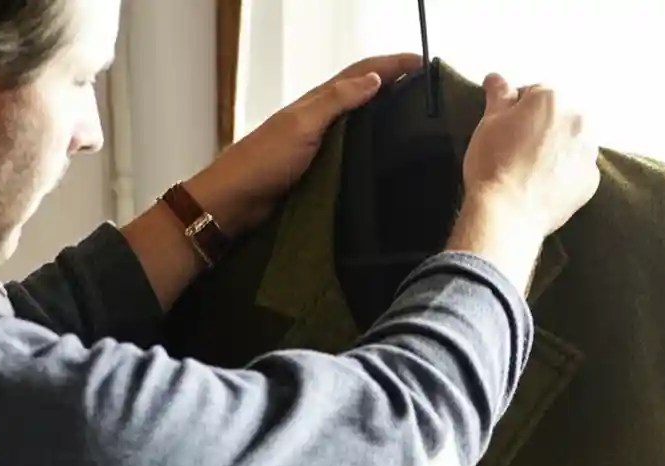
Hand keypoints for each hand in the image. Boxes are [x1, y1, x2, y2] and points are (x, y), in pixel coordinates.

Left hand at [185, 53, 423, 237]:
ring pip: (360, 123)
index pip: (362, 73)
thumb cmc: (264, 161)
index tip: (425, 64)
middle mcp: (321, 118)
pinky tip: (388, 157)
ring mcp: (320, 144)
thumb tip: (375, 78)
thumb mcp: (302, 124)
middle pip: (364, 94)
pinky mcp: (319, 170)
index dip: (392, 64)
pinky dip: (373, 146)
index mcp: (317, 101)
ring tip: (418, 122)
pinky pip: (353, 152)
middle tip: (430, 92)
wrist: (234, 203)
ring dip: (386, 116)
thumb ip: (336, 100)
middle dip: (395, 86)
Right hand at [448, 74, 598, 291]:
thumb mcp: (489, 122)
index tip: (505, 129)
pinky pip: (577, 169)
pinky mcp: (590, 180)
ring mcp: (588, 151)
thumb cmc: (493, 164)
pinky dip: (564, 173)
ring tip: (530, 169)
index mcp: (552, 97)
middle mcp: (578, 119)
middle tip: (516, 149)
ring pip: (571, 141)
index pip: (534, 93)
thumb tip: (496, 78)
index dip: (515, 111)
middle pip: (558, 115)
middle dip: (541, 126)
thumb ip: (498, 95)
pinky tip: (543, 184)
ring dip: (556, 147)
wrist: (506, 214)